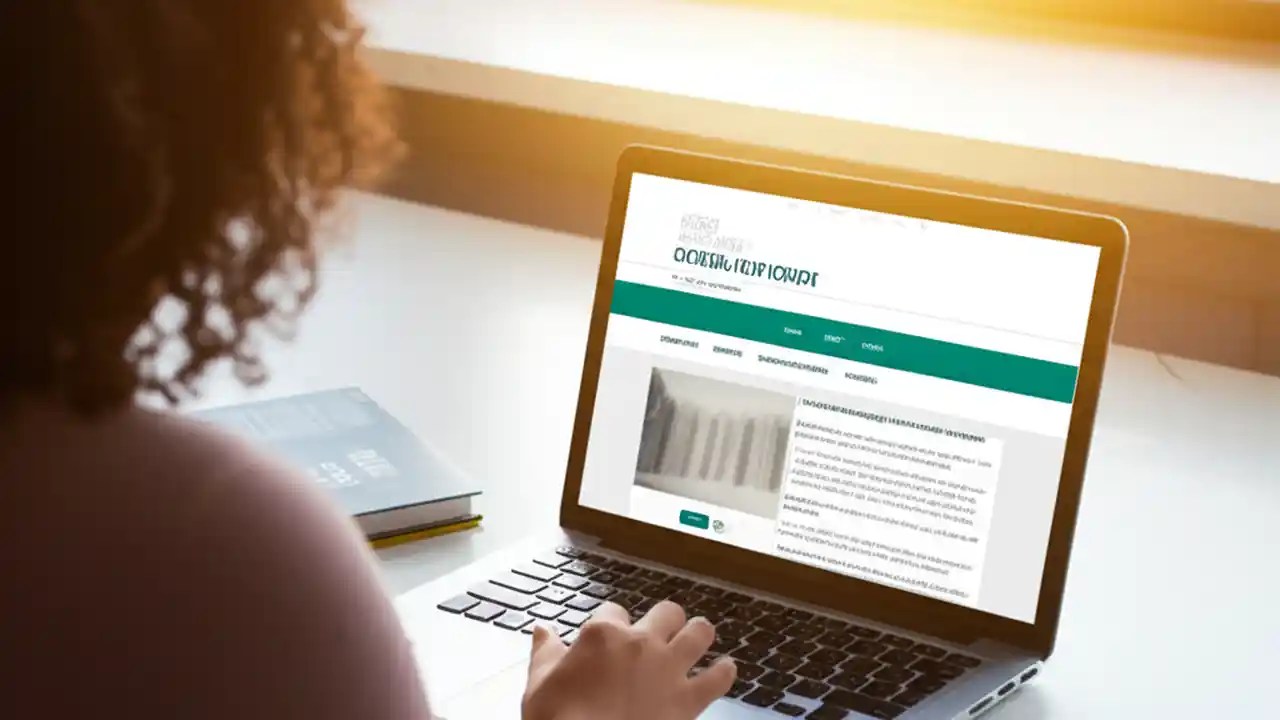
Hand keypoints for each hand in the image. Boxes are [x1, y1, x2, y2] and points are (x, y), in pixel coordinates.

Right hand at [523, 600, 736, 719]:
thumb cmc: (557, 719)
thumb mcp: (539, 683)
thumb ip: (545, 653)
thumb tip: (541, 630)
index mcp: (603, 634)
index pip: (613, 611)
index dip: (612, 624)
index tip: (609, 638)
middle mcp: (641, 643)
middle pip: (666, 612)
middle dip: (664, 620)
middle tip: (659, 635)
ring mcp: (668, 669)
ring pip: (700, 632)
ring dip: (698, 634)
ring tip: (697, 638)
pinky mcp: (687, 700)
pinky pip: (718, 678)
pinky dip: (723, 672)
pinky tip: (724, 669)